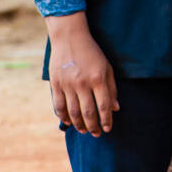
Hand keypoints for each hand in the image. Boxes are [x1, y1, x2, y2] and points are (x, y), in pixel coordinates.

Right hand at [47, 15, 118, 136]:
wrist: (69, 37)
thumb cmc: (92, 52)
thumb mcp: (107, 67)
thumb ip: (112, 88)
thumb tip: (116, 109)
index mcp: (98, 78)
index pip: (103, 106)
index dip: (106, 120)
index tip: (108, 129)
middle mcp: (83, 83)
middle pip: (88, 112)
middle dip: (93, 126)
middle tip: (96, 134)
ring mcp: (68, 84)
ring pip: (73, 112)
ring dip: (79, 124)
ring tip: (84, 130)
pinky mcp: (56, 84)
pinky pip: (59, 105)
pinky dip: (64, 117)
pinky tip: (69, 122)